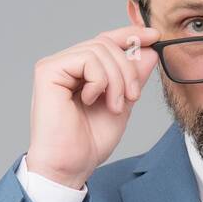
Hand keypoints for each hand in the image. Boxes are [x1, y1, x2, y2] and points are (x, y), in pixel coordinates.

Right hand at [26, 24, 160, 187]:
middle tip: (133, 97)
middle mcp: (66, 64)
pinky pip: (86, 59)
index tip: (154, 36)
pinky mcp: (48, 71)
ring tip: (115, 106)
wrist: (71, 166)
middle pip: (106, 43)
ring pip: (99, 49)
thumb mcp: (122, 104)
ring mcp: (56, 66)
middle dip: (128, 69)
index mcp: (81, 71)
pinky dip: (100, 80)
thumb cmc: (89, 143)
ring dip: (117, 79)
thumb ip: (133, 78)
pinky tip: (92, 100)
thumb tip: (149, 50)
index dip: (130, 35)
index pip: (106, 41)